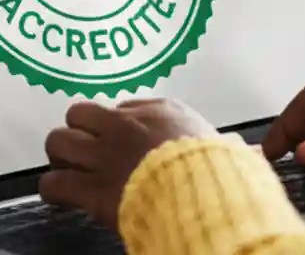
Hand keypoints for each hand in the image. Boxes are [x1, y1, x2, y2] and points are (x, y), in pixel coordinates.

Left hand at [39, 98, 218, 228]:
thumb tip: (250, 153)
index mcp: (160, 112)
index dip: (118, 126)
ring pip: (59, 140)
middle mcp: (125, 126)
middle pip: (81, 114)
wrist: (204, 197)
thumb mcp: (230, 150)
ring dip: (61, 156)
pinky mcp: (92, 187)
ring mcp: (105, 155)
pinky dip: (54, 189)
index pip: (124, 107)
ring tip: (66, 168)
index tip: (122, 140)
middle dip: (78, 132)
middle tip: (83, 150)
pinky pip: (54, 182)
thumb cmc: (220, 175)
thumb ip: (230, 148)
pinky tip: (59, 196)